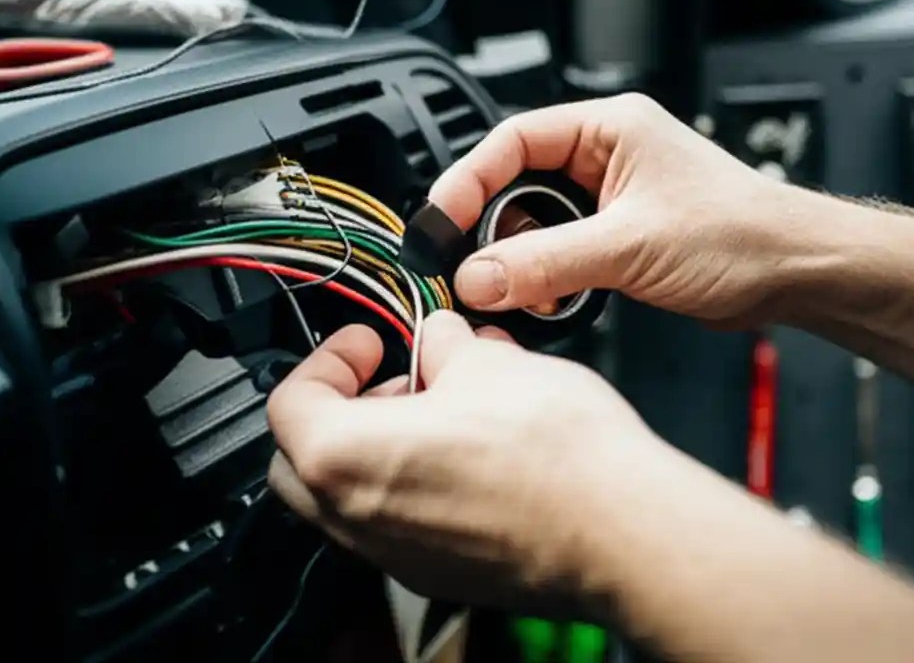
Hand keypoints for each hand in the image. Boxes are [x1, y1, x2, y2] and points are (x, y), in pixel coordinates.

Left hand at [264, 312, 680, 613]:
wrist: (623, 530)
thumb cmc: (555, 456)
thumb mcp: (487, 362)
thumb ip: (443, 344)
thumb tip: (440, 338)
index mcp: (344, 458)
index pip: (291, 401)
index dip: (329, 357)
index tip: (369, 340)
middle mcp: (358, 521)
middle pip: (307, 458)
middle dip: (342, 408)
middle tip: (396, 376)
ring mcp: (399, 558)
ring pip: (355, 497)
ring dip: (382, 446)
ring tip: (449, 407)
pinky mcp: (444, 575)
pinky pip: (403, 526)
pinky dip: (417, 485)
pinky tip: (476, 452)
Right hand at [427, 93, 832, 327]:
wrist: (792, 273)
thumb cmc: (740, 234)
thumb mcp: (630, 246)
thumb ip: (547, 262)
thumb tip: (479, 277)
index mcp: (609, 129)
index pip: (514, 140)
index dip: (470, 178)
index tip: (443, 218)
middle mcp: (607, 158)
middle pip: (517, 186)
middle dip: (496, 231)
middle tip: (476, 269)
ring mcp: (611, 201)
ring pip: (536, 227)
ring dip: (523, 262)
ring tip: (521, 292)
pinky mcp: (618, 240)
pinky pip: (560, 255)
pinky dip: (547, 279)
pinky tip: (550, 300)